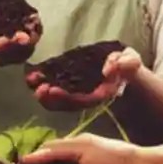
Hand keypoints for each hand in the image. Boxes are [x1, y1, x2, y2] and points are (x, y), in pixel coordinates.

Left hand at [27, 47, 142, 110]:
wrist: (124, 67)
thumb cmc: (127, 63)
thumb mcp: (131, 61)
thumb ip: (127, 63)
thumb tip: (111, 66)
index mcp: (102, 94)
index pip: (82, 100)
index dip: (66, 98)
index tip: (52, 91)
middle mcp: (88, 97)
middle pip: (67, 102)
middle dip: (51, 98)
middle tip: (38, 89)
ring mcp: (78, 92)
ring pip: (59, 97)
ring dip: (44, 92)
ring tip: (31, 81)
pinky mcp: (71, 85)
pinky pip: (56, 85)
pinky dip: (44, 82)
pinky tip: (31, 75)